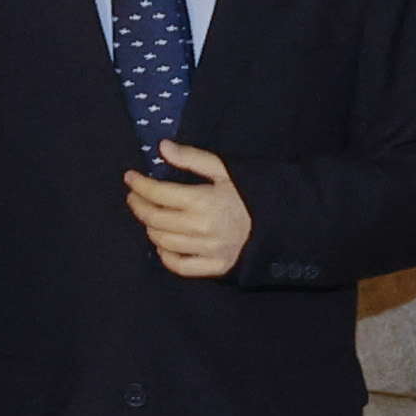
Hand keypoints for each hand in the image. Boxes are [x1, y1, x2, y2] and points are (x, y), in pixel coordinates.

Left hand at [126, 141, 252, 277]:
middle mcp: (200, 228)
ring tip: (150, 216)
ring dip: (150, 227)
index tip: (130, 177)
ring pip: (162, 242)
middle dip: (138, 205)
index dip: (139, 185)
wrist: (286, 220)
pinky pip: (179, 266)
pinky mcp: (216, 267)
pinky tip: (163, 244)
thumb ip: (192, 158)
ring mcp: (207, 250)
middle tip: (134, 196)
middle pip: (155, 219)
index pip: (158, 194)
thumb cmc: (254, 191)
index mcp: (203, 201)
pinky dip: (165, 255)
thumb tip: (162, 147)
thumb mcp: (226, 168)